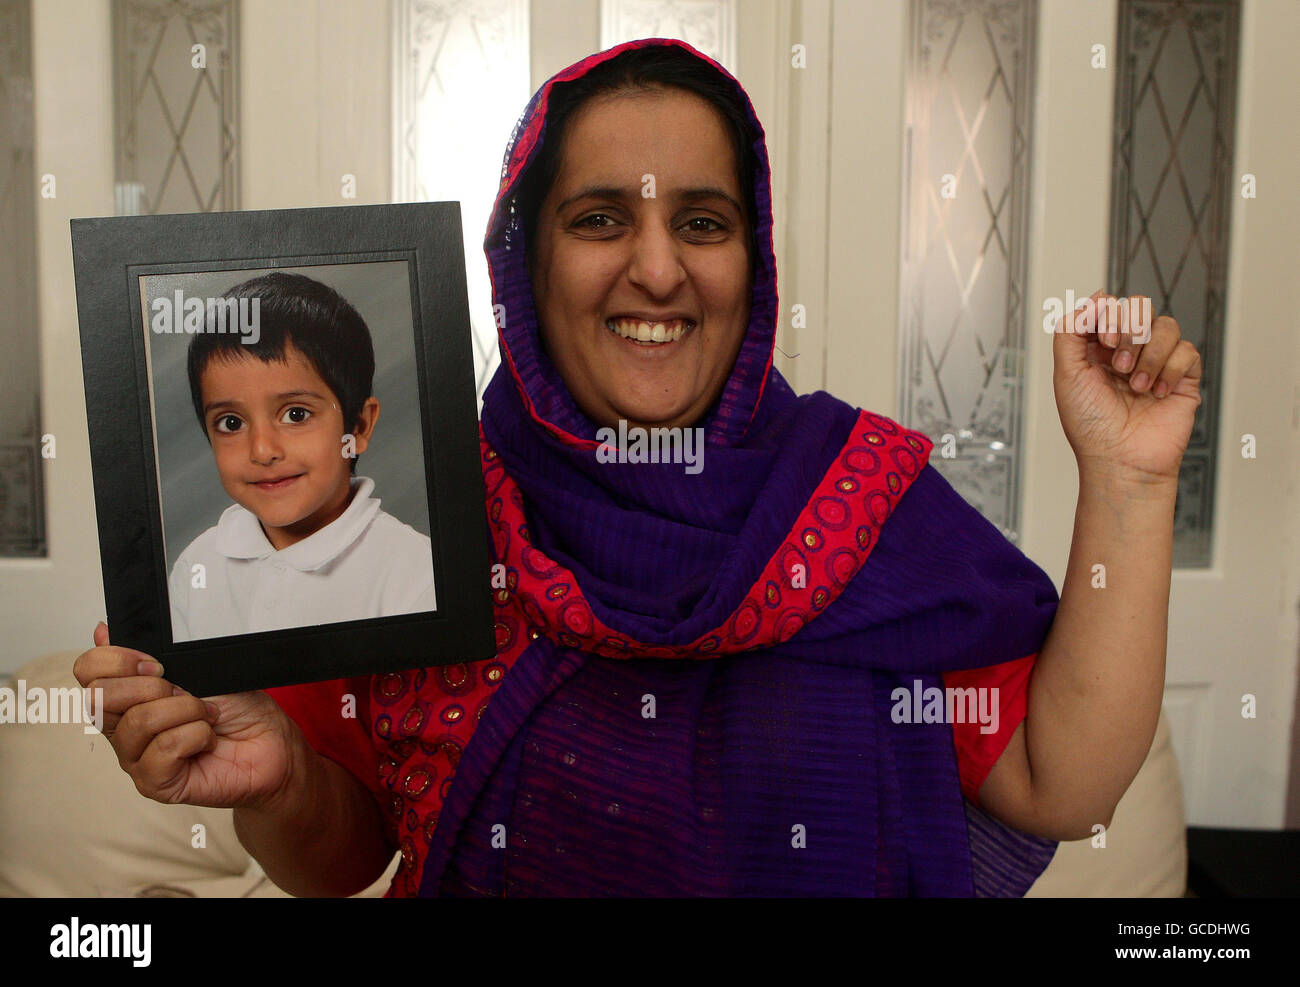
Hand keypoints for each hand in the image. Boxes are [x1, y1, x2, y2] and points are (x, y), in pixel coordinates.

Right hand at [74, 622, 301, 809]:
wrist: (271, 741)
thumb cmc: (238, 706)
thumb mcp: (199, 667)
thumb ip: (152, 651)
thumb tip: (103, 630)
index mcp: (128, 695)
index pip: (89, 671)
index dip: (117, 660)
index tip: (157, 662)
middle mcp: (123, 726)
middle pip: (100, 697)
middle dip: (151, 686)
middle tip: (186, 690)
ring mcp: (136, 757)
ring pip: (139, 722)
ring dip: (186, 709)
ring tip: (208, 715)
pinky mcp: (155, 783)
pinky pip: (163, 750)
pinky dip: (195, 735)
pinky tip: (208, 738)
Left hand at [1052, 291, 1202, 484]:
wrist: (1120, 460)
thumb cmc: (1090, 426)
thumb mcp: (1066, 375)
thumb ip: (1070, 332)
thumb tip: (1095, 299)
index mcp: (1098, 348)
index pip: (1110, 305)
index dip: (1108, 314)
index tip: (1102, 339)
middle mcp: (1128, 351)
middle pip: (1140, 307)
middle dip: (1129, 332)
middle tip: (1117, 366)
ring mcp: (1156, 362)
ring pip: (1166, 325)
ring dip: (1148, 354)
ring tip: (1136, 385)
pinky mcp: (1182, 377)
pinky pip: (1187, 351)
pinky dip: (1169, 370)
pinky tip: (1156, 393)